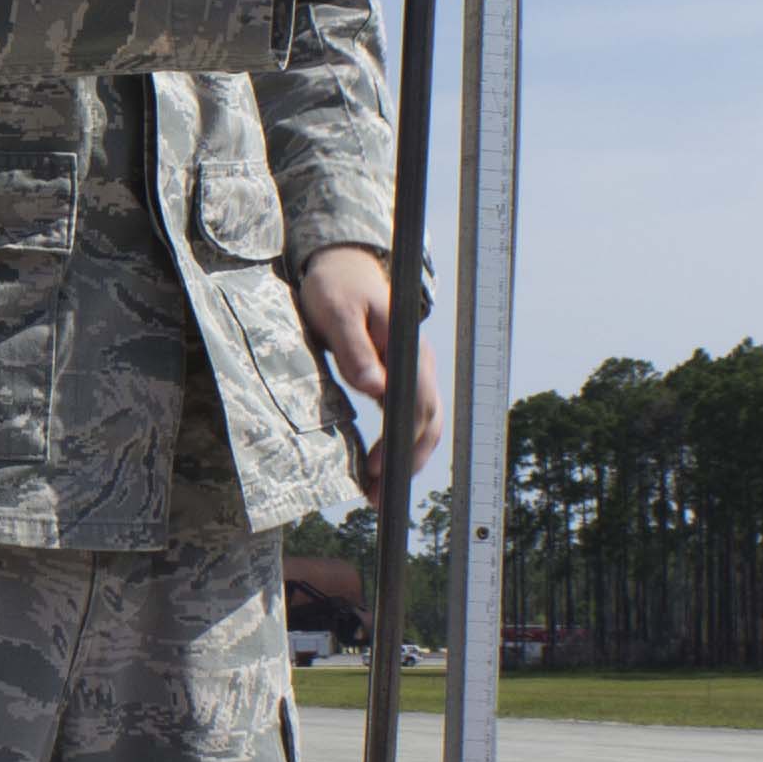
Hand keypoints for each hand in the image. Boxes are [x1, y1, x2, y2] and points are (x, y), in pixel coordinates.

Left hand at [294, 242, 428, 474]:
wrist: (343, 266)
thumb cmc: (336, 286)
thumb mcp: (336, 311)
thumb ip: (354, 348)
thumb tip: (374, 388)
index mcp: (407, 346)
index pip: (417, 402)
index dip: (402, 439)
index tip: (379, 468)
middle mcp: (419, 361)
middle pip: (426, 421)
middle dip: (405, 461)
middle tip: (377, 495)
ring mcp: (414, 370)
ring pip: (423, 424)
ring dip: (406, 459)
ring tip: (380, 493)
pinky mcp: (402, 376)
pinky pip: (409, 416)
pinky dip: (401, 445)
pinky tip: (382, 466)